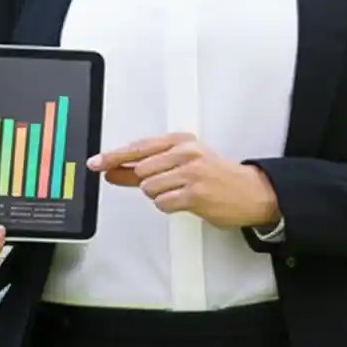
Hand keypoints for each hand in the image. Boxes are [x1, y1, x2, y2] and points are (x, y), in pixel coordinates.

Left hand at [88, 132, 279, 228]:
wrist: (250, 191)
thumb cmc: (215, 176)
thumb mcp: (182, 162)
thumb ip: (145, 166)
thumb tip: (113, 170)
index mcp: (180, 141)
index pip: (138, 147)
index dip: (114, 156)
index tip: (96, 162)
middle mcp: (185, 153)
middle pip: (141, 171)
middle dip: (148, 183)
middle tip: (168, 184)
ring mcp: (190, 173)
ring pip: (150, 188)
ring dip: (160, 195)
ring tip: (180, 191)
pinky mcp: (194, 194)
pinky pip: (162, 203)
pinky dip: (169, 205)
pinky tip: (184, 200)